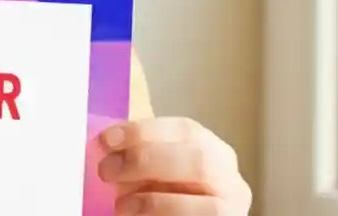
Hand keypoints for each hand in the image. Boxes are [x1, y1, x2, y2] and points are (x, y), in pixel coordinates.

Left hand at [96, 117, 251, 214]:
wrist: (166, 215)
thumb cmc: (160, 198)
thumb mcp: (150, 173)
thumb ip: (138, 156)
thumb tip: (106, 144)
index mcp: (213, 152)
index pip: (186, 130)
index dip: (144, 131)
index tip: (106, 139)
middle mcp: (230, 179)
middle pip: (198, 160)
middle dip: (147, 161)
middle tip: (107, 170)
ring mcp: (231, 209)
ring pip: (207, 203)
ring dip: (155, 201)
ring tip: (122, 206)